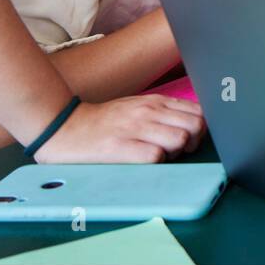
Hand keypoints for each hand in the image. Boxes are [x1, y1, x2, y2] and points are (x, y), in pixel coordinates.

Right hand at [33, 95, 204, 162]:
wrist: (64, 127)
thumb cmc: (105, 121)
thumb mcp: (138, 106)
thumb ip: (164, 112)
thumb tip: (192, 123)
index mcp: (155, 101)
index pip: (198, 112)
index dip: (200, 129)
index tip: (189, 139)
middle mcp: (148, 111)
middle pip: (196, 126)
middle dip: (193, 142)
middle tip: (178, 151)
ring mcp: (134, 128)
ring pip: (180, 139)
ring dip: (176, 153)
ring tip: (160, 155)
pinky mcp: (120, 147)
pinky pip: (156, 157)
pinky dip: (156, 162)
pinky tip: (144, 161)